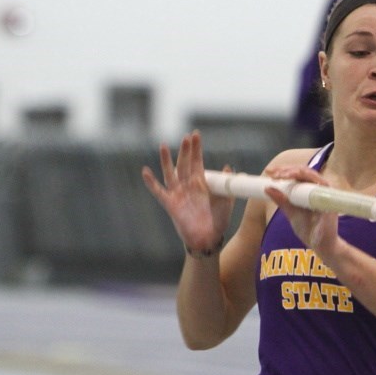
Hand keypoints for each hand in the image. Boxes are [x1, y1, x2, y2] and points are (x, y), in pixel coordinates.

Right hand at [141, 131, 231, 253]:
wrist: (209, 239)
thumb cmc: (218, 221)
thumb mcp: (226, 200)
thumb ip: (226, 185)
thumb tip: (229, 168)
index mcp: (201, 183)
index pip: (197, 161)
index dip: (196, 149)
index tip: (195, 134)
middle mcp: (188, 186)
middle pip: (184, 164)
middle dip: (185, 151)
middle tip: (186, 137)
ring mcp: (178, 194)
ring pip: (170, 173)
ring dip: (166, 160)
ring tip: (163, 146)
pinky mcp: (170, 204)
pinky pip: (158, 192)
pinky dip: (151, 182)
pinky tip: (145, 171)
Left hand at [264, 165, 339, 256]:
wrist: (323, 246)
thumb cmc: (309, 230)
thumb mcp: (291, 214)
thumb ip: (282, 201)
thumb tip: (267, 188)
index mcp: (309, 191)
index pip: (297, 175)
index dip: (283, 171)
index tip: (269, 172)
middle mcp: (318, 189)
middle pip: (303, 171)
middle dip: (286, 169)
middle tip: (272, 172)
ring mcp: (325, 193)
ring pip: (311, 174)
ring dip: (294, 172)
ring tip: (281, 175)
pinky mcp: (329, 198)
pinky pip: (320, 183)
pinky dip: (307, 179)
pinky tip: (295, 179)